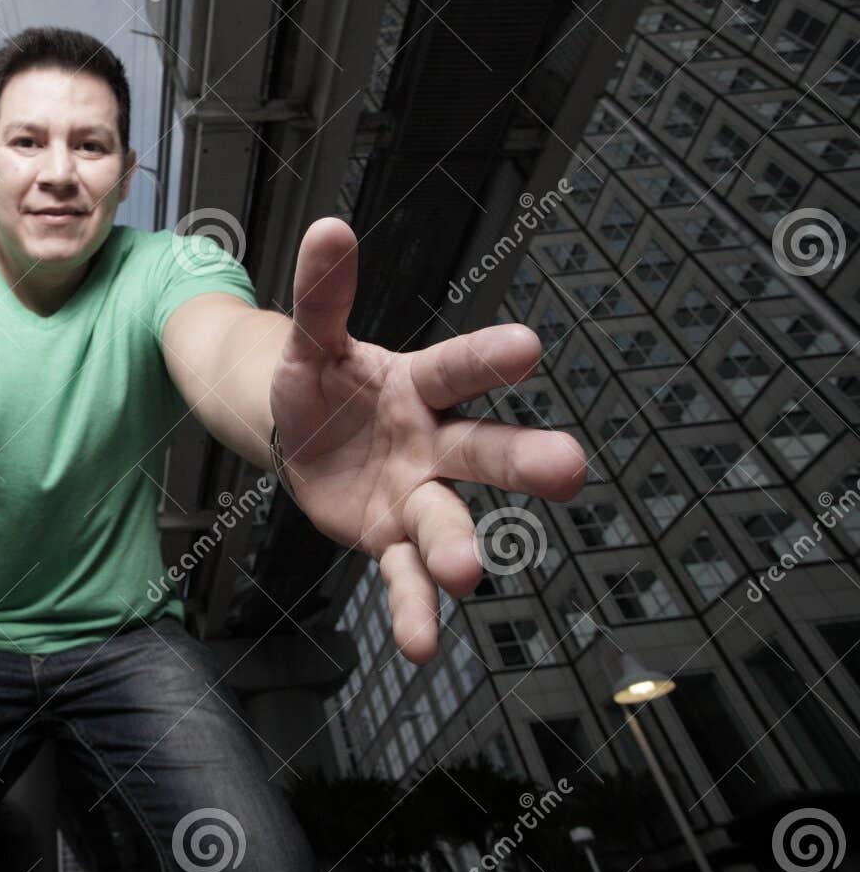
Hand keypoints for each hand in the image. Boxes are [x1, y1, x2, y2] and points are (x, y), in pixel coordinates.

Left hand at [268, 218, 585, 663]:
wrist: (301, 434)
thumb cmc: (321, 383)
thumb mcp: (311, 341)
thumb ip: (323, 294)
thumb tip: (327, 227)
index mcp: (419, 385)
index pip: (459, 368)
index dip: (489, 358)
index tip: (528, 347)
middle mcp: (434, 442)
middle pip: (483, 449)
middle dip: (524, 459)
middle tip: (570, 469)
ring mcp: (416, 495)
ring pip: (448, 521)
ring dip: (460, 548)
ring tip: (467, 574)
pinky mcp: (390, 539)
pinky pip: (405, 576)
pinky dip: (414, 609)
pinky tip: (420, 645)